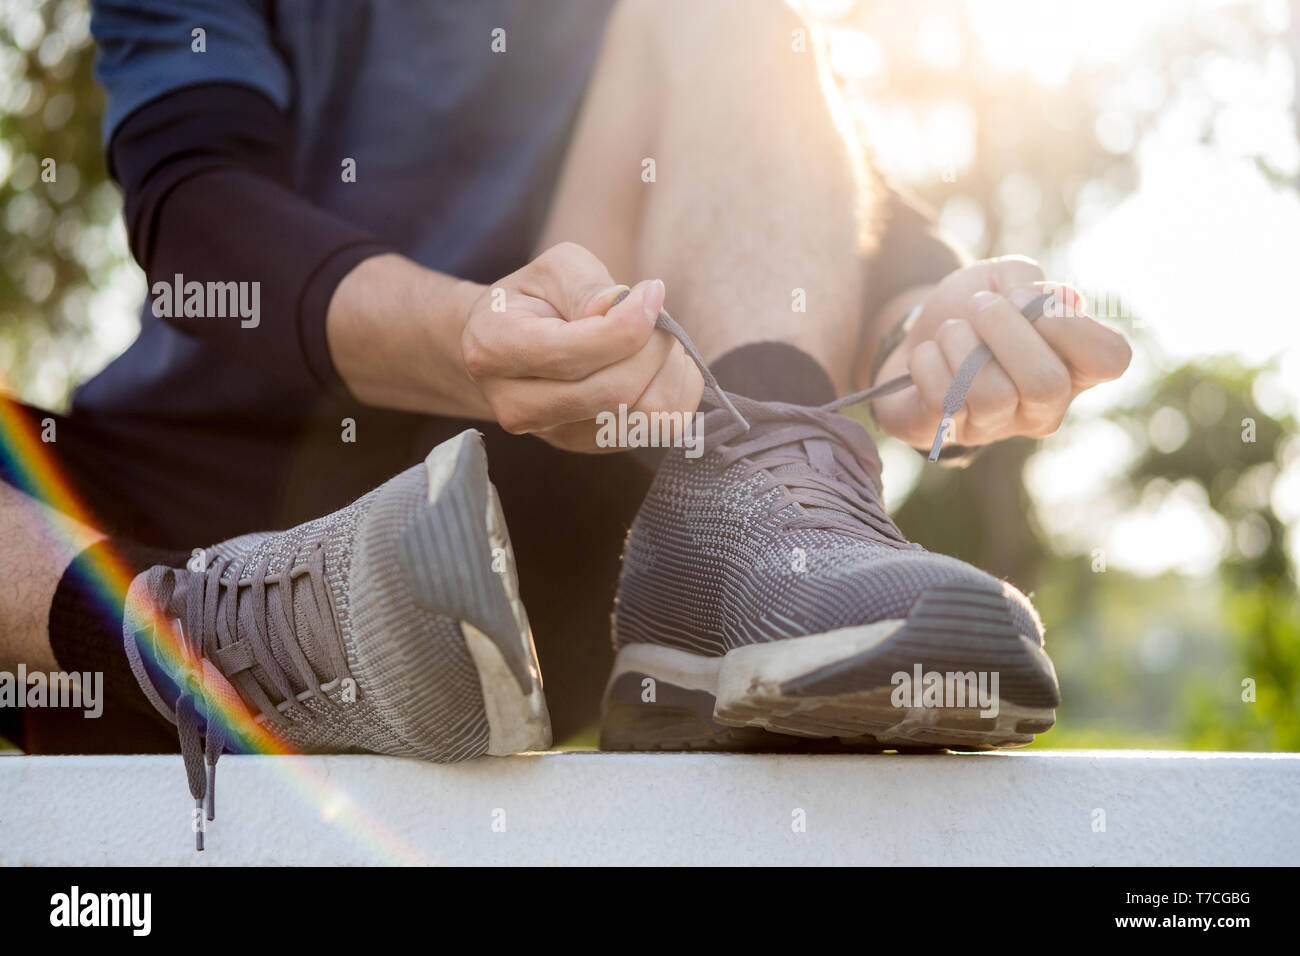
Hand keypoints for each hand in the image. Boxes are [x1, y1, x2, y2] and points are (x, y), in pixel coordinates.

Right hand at [461, 242, 704, 451]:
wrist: (511, 346)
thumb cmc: (535, 300)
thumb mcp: (553, 269)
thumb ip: (588, 286)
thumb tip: (632, 310)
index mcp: (494, 349)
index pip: (574, 356)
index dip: (629, 324)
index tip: (651, 292)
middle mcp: (516, 406)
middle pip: (615, 392)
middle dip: (653, 346)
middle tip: (656, 317)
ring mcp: (555, 435)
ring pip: (645, 415)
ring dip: (668, 370)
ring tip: (656, 339)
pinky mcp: (592, 446)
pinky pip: (659, 427)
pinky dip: (674, 389)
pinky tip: (656, 364)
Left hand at [866, 256, 1131, 449]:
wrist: (918, 330)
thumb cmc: (976, 307)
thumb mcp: (1007, 278)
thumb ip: (1034, 282)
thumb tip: (1066, 300)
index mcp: (1075, 367)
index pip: (1110, 359)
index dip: (1069, 324)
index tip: (1027, 298)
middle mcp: (1044, 407)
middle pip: (1046, 384)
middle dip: (1005, 330)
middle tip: (980, 306)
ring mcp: (996, 427)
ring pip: (991, 395)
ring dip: (960, 344)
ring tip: (952, 331)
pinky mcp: (946, 434)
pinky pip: (943, 400)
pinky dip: (928, 361)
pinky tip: (930, 355)